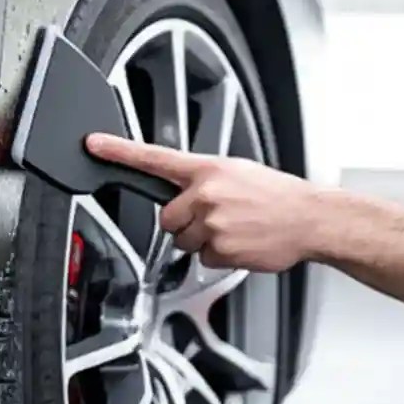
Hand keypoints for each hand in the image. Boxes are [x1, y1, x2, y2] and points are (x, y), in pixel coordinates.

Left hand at [85, 133, 325, 271]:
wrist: (310, 218)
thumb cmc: (276, 194)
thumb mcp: (236, 171)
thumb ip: (204, 179)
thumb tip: (183, 190)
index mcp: (206, 168)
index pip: (153, 157)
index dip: (119, 151)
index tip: (93, 144)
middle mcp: (204, 193)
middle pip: (167, 217)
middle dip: (184, 221)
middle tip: (215, 217)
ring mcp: (211, 222)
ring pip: (184, 241)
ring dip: (203, 239)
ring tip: (234, 228)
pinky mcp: (220, 249)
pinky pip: (203, 259)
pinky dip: (219, 256)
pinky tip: (240, 242)